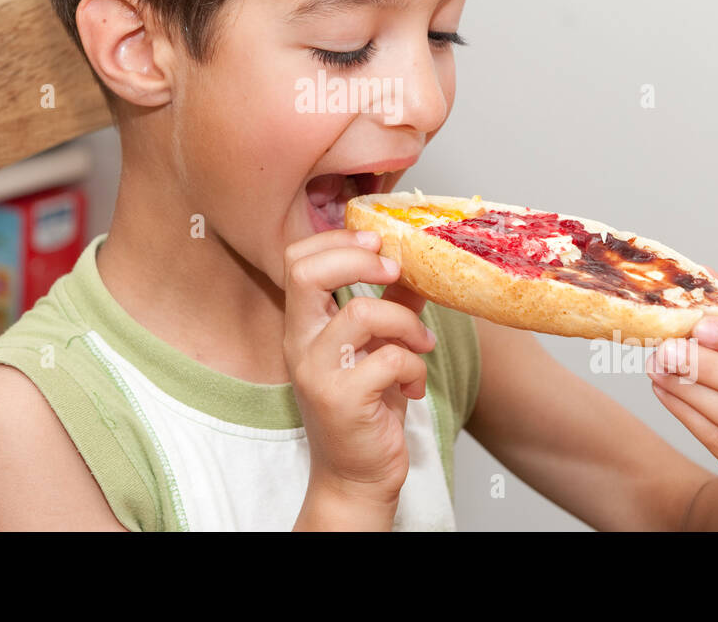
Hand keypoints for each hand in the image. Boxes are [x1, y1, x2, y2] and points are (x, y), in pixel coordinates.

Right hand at [283, 228, 436, 521]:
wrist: (356, 477)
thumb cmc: (365, 409)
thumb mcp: (375, 348)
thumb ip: (391, 305)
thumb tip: (418, 266)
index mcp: (303, 324)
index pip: (296, 258)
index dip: (337, 240)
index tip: (377, 243)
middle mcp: (300, 344)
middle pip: (307, 272)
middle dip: (360, 259)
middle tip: (395, 270)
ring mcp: (316, 372)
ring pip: (362, 313)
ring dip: (406, 323)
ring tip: (421, 345)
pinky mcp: (341, 400)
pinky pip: (389, 359)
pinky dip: (414, 367)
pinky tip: (413, 386)